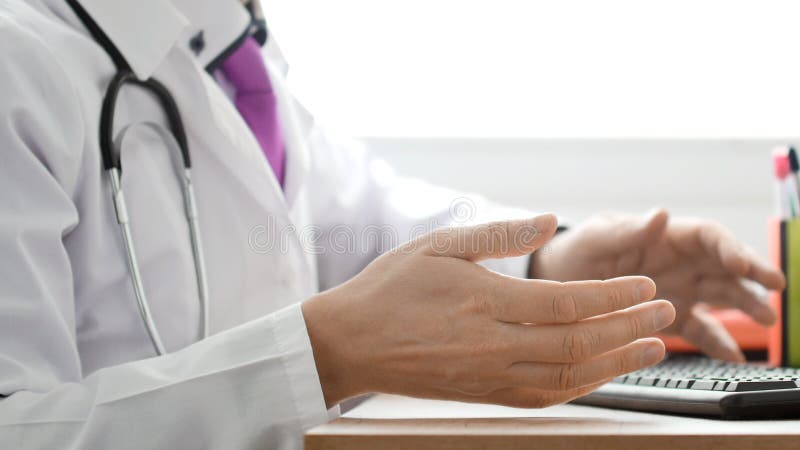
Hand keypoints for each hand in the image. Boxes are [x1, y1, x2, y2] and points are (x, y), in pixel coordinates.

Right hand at [302, 214, 674, 407]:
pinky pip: (542, 397)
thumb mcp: (438, 245)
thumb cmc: (390, 288)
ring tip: (652, 347)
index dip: (614, 297)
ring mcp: (488, 375)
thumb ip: (497, 234)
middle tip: (665, 312)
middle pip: (579, 343)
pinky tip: (602, 375)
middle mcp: (492, 344)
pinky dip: (580, 388)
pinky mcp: (483, 394)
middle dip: (630, 327)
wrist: (350, 342)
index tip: (646, 287)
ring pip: (569, 377)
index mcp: (484, 301)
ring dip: (617, 363)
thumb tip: (548, 221)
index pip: (568, 303)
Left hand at [531, 209, 785, 361]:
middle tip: (776, 289)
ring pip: (722, 297)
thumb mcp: (596, 237)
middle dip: (753, 275)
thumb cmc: (577, 250)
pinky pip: (701, 331)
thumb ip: (628, 230)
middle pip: (726, 266)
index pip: (709, 237)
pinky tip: (733, 356)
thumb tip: (662, 214)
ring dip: (745, 306)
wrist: (556, 282)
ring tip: (766, 321)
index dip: (731, 247)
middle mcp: (680, 264)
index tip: (745, 264)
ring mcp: (679, 292)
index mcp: (666, 238)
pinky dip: (718, 343)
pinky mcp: (670, 320)